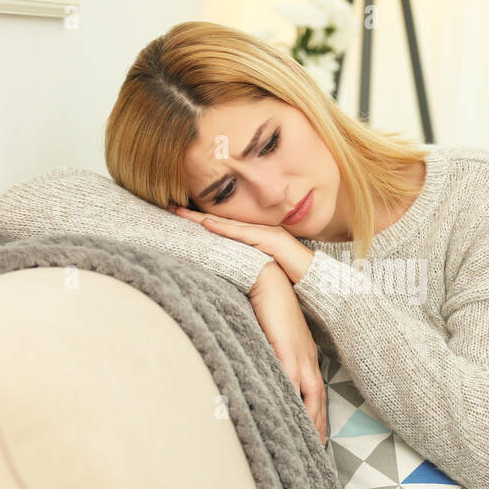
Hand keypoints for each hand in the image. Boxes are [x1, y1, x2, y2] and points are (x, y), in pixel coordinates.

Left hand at [169, 206, 314, 283]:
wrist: (318, 279)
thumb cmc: (292, 277)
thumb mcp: (262, 272)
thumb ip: (246, 269)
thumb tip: (227, 276)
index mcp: (255, 238)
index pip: (222, 228)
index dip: (200, 223)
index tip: (179, 218)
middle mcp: (259, 231)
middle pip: (221, 222)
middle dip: (195, 216)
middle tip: (171, 209)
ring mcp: (267, 233)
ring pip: (228, 224)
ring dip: (203, 219)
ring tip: (181, 214)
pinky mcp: (273, 240)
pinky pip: (244, 234)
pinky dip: (225, 228)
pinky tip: (207, 224)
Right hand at [248, 262, 327, 443]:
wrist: (268, 280)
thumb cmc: (270, 306)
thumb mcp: (275, 336)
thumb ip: (275, 355)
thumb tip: (267, 374)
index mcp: (307, 356)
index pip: (316, 393)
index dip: (317, 416)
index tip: (317, 437)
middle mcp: (308, 359)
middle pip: (317, 401)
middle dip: (317, 427)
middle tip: (316, 450)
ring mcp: (299, 357)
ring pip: (309, 397)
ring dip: (309, 421)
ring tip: (308, 444)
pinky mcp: (286, 351)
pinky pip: (290, 383)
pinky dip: (291, 403)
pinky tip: (287, 419)